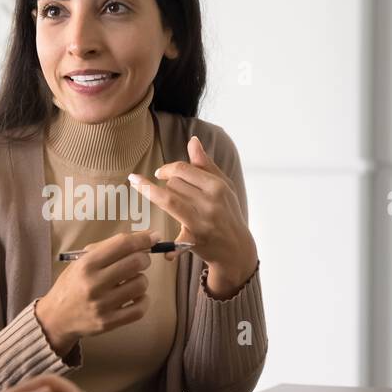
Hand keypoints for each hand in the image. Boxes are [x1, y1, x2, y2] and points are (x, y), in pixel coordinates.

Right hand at [35, 229, 161, 355]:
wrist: (56, 317)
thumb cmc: (73, 284)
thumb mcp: (82, 261)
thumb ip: (109, 248)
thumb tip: (144, 238)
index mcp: (87, 264)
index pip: (123, 245)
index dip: (143, 238)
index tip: (154, 236)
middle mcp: (94, 284)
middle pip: (136, 263)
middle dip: (144, 258)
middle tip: (141, 260)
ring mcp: (102, 305)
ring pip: (141, 284)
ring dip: (141, 279)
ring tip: (131, 281)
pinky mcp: (108, 322)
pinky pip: (140, 308)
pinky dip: (143, 300)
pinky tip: (135, 297)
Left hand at [129, 135, 257, 297]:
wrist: (237, 248)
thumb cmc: (228, 212)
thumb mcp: (223, 186)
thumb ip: (205, 164)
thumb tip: (193, 140)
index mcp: (217, 185)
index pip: (181, 169)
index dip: (166, 169)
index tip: (159, 173)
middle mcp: (210, 201)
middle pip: (172, 184)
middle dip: (166, 186)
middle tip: (168, 192)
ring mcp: (202, 220)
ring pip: (168, 199)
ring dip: (158, 198)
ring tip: (153, 195)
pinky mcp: (196, 240)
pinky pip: (176, 238)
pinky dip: (171, 245)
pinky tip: (166, 251)